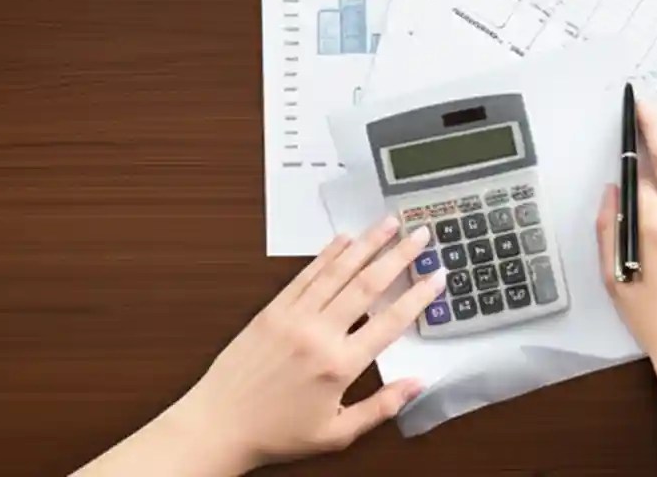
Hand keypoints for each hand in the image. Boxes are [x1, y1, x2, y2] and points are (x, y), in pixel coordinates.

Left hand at [80, 217, 446, 476]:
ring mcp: (293, 317)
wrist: (219, 424)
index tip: (437, 277)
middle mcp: (318, 334)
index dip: (418, 297)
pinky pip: (305, 275)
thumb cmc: (276, 433)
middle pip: (368, 285)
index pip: (390, 322)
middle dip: (398, 256)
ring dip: (366, 244)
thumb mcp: (336, 433)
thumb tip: (416, 385)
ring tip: (389, 223)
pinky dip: (327, 255)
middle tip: (420, 234)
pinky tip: (344, 240)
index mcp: (339, 365)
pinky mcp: (272, 310)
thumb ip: (380, 407)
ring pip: (337, 271)